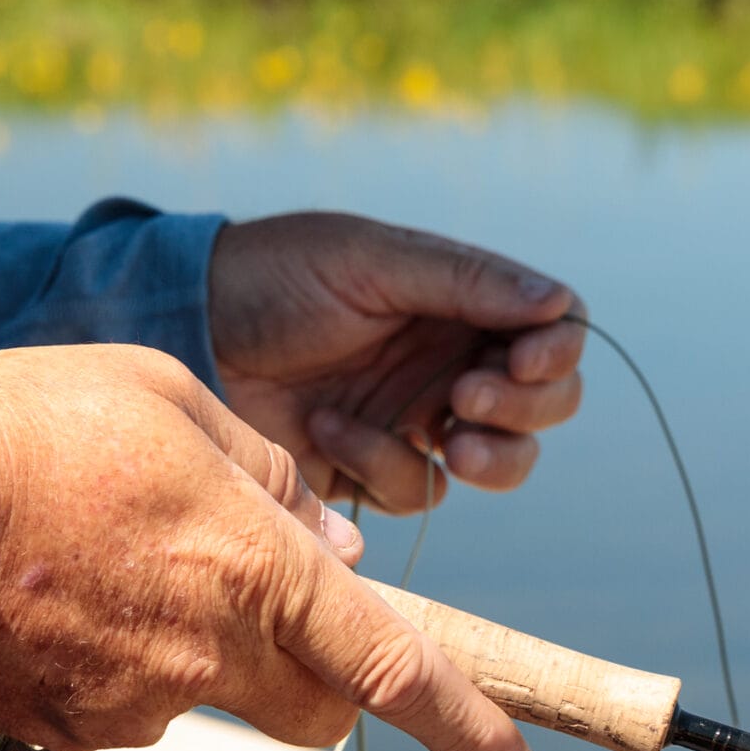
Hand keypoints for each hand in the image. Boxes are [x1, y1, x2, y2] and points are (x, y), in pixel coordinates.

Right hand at [0, 345, 535, 750]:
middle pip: (319, 705)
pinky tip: (66, 589)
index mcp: (257, 572)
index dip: (466, 724)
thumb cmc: (23, 428)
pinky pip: (136, 702)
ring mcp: (138, 706)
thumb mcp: (170, 401)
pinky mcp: (72, 732)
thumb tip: (331, 551)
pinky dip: (129, 657)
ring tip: (114, 551)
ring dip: (206, 644)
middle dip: (326, 669)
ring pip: (220, 695)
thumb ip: (271, 480)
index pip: (394, 670)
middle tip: (273, 597)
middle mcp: (211, 657)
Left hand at [210, 214, 585, 513]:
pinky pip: (416, 489)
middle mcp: (452, 361)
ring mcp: (415, 418)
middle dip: (526, 412)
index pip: (553, 332)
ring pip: (500, 462)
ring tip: (450, 444)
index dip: (558, 352)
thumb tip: (561, 303)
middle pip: (544, 405)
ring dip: (491, 458)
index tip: (526, 360)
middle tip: (468, 402)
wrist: (188, 328)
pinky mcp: (371, 466)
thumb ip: (466, 283)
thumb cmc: (278, 274)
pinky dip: (383, 465)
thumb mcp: (372, 261)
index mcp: (462, 302)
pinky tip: (328, 426)